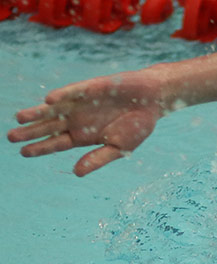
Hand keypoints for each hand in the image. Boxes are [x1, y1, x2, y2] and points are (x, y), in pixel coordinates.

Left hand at [8, 71, 165, 175]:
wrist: (153, 101)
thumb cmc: (138, 126)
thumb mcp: (120, 148)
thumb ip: (98, 159)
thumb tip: (76, 172)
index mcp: (84, 135)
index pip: (57, 143)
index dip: (40, 147)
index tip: (23, 153)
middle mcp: (78, 119)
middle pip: (49, 127)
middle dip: (31, 132)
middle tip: (11, 137)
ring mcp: (82, 104)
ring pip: (54, 109)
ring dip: (38, 113)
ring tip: (20, 118)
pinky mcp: (90, 88)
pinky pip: (73, 92)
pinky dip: (62, 96)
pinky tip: (49, 101)